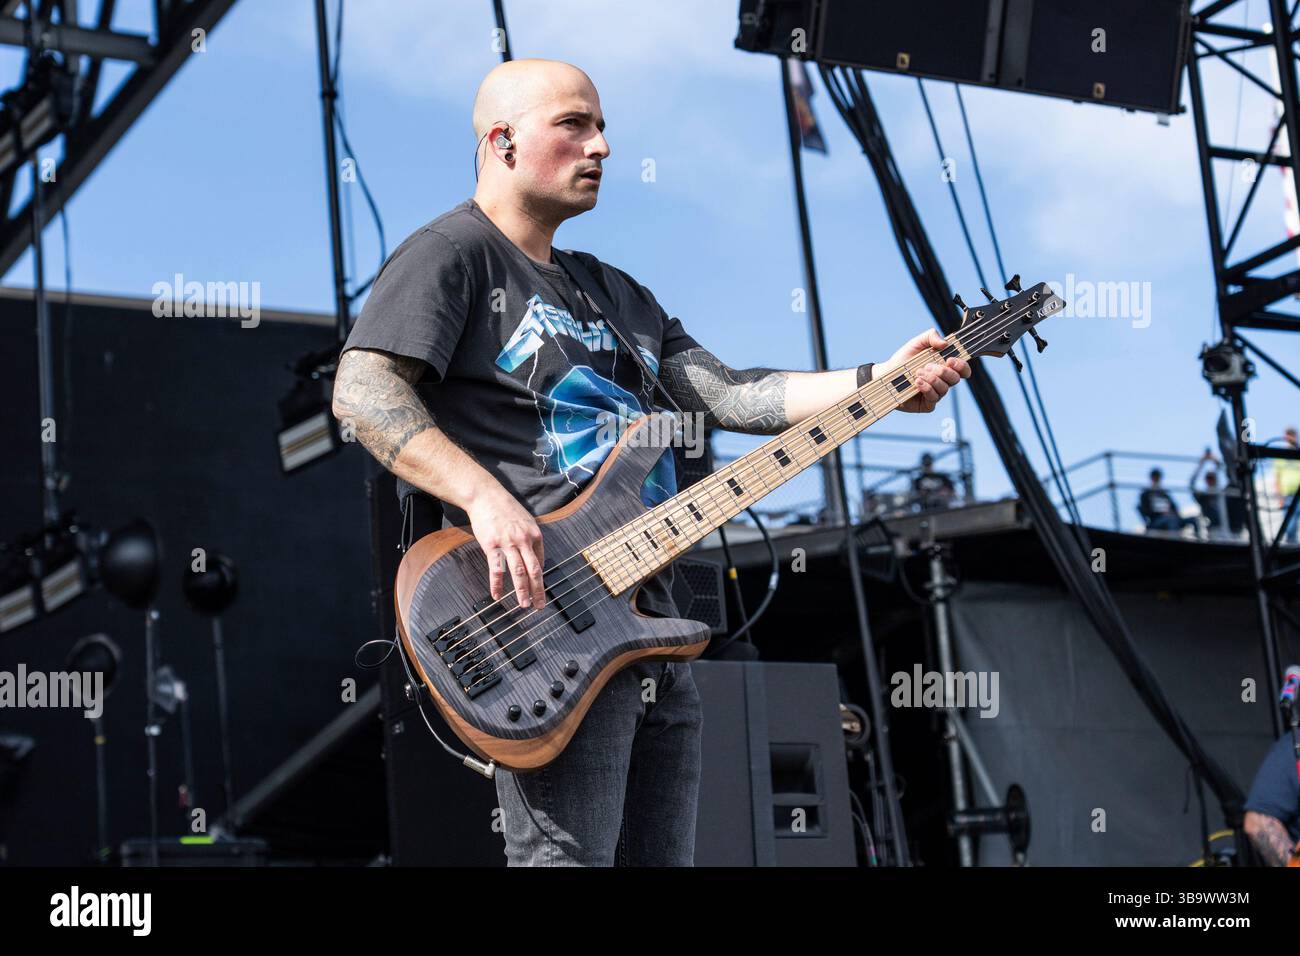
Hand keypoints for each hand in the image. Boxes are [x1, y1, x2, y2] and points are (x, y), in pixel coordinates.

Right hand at [465, 486, 546, 608]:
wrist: (486, 496)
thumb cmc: (505, 508)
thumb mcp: (525, 520)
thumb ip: (530, 537)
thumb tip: (533, 556)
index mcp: (535, 534)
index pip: (540, 561)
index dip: (540, 577)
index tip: (538, 589)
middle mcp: (524, 540)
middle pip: (534, 570)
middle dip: (538, 590)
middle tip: (540, 605)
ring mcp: (508, 543)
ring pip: (518, 572)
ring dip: (522, 591)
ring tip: (524, 604)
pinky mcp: (492, 546)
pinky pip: (497, 569)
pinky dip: (497, 584)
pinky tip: (497, 595)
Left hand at [882, 329, 970, 413]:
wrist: (886, 373)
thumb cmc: (903, 359)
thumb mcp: (917, 343)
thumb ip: (931, 336)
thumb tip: (945, 343)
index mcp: (944, 366)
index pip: (963, 369)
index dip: (961, 366)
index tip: (950, 360)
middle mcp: (943, 381)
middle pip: (955, 379)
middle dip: (942, 372)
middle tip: (927, 366)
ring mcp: (936, 393)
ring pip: (944, 389)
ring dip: (931, 379)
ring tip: (917, 373)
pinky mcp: (927, 404)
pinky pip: (934, 398)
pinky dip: (927, 389)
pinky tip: (917, 382)